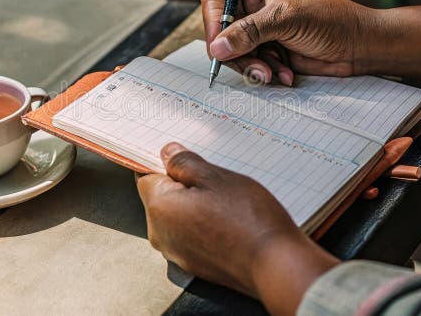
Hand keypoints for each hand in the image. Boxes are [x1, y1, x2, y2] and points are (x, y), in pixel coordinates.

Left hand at [136, 142, 337, 314]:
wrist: (276, 266)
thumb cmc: (248, 221)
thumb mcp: (217, 178)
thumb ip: (185, 163)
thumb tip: (167, 154)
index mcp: (159, 209)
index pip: (144, 175)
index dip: (162, 161)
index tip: (180, 154)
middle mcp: (161, 235)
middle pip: (162, 197)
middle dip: (183, 183)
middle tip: (213, 175)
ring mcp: (178, 253)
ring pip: (179, 216)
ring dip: (196, 204)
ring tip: (227, 198)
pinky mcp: (196, 264)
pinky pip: (192, 235)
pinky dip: (205, 223)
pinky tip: (230, 218)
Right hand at [200, 0, 378, 84]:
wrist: (359, 47)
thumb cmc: (331, 20)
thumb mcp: (287, 19)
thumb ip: (249, 32)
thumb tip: (217, 46)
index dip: (212, 16)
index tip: (218, 42)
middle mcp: (256, 2)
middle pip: (222, 27)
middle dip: (235, 49)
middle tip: (251, 64)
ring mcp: (261, 27)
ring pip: (234, 49)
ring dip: (251, 65)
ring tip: (271, 72)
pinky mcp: (269, 48)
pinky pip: (251, 63)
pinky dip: (263, 71)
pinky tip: (283, 73)